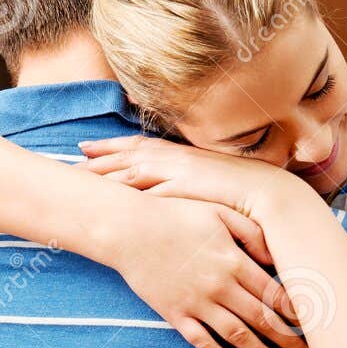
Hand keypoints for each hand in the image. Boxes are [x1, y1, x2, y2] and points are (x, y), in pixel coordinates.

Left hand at [80, 134, 293, 221]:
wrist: (273, 198)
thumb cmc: (247, 196)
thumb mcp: (214, 184)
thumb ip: (192, 183)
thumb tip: (177, 191)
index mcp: (184, 154)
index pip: (139, 146)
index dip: (110, 147)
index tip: (86, 147)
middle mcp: (178, 159)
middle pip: (128, 155)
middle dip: (99, 157)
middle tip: (73, 159)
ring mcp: (180, 173)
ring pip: (133, 172)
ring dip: (106, 175)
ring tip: (79, 180)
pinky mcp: (185, 191)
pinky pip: (149, 192)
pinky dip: (128, 194)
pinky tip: (107, 201)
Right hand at [102, 188, 311, 347]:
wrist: (128, 228)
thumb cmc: (175, 214)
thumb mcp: (219, 212)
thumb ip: (251, 233)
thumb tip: (276, 257)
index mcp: (234, 260)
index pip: (274, 293)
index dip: (297, 313)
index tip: (316, 328)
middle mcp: (220, 286)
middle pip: (262, 320)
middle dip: (289, 342)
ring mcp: (197, 303)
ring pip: (237, 336)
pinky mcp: (176, 314)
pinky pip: (202, 343)